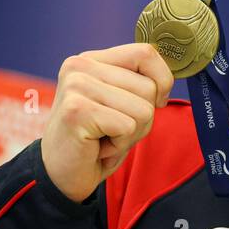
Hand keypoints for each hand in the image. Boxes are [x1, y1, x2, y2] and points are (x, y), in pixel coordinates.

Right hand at [40, 43, 174, 202]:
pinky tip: (96, 147)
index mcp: (92, 60)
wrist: (61, 175)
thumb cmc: (96, 140)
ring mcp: (76, 86)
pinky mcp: (77, 111)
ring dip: (130, 134)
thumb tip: (167, 80)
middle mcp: (80, 66)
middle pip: (149, 87)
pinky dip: (119, 145)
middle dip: (142, 118)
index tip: (154, 103)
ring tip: (104, 138)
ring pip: (143, 110)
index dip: (162, 81)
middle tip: (112, 130)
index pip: (145, 53)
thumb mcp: (121, 103)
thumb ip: (139, 83)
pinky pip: (127, 128)